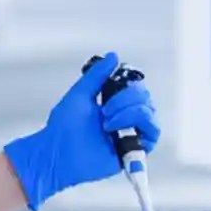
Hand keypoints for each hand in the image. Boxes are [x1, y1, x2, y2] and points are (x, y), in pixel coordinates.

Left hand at [4, 51, 160, 210]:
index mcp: (113, 103)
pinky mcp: (134, 152)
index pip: (135, 87)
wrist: (58, 154)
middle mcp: (124, 118)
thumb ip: (97, 75)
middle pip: (145, 98)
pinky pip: (152, 136)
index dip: (127, 86)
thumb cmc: (63, 128)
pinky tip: (116, 133)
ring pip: (150, 115)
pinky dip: (137, 130)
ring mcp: (130, 134)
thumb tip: (114, 56)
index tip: (107, 93)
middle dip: (125, 101)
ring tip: (107, 125)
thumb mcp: (80, 94)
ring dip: (129, 114)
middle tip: (104, 111)